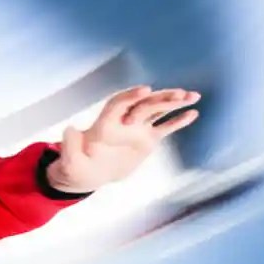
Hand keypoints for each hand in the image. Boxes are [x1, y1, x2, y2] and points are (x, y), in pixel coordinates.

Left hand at [47, 85, 200, 193]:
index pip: (118, 104)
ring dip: (174, 102)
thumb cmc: (76, 167)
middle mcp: (122, 121)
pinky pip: (164, 127)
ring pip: (156, 111)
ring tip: (193, 96)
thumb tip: (69, 129)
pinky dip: (177, 121)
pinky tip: (193, 113)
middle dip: (160, 97)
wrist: (90, 174)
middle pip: (143, 104)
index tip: (146, 89)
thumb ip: (70, 146)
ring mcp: (136, 129)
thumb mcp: (70, 162)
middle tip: (180, 94)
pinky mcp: (146, 139)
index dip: (131, 96)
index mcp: (104, 124)